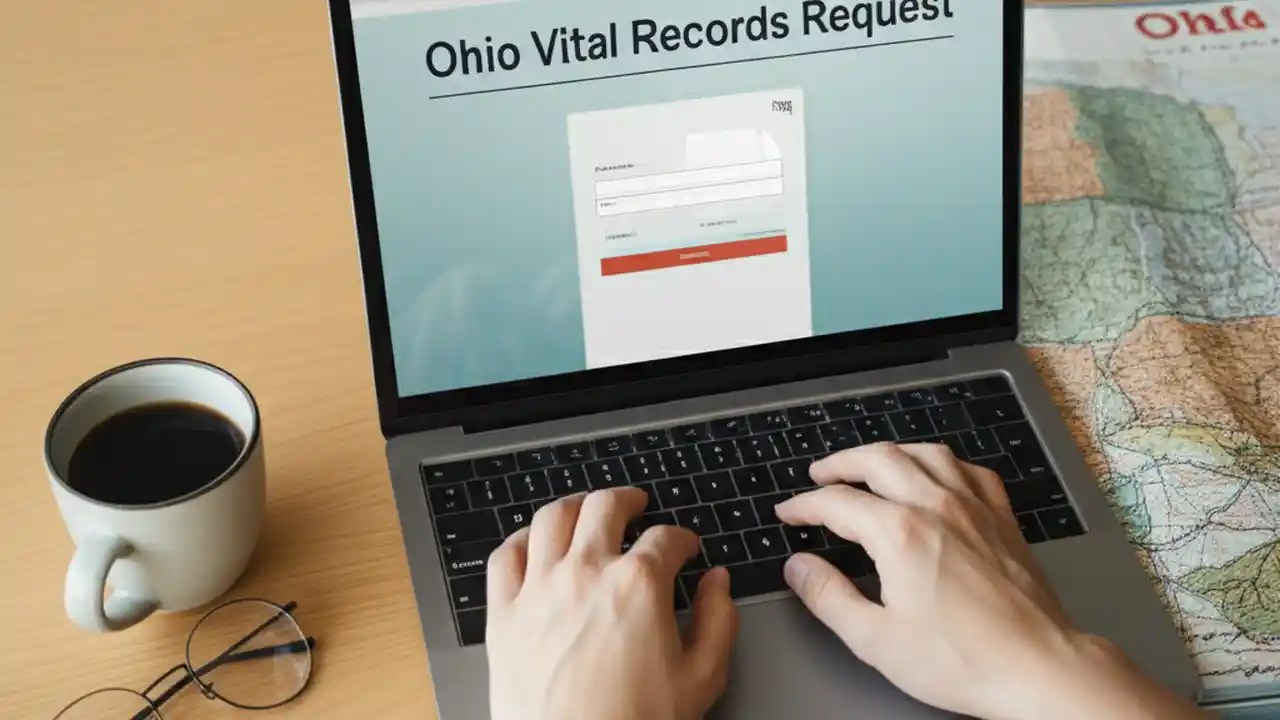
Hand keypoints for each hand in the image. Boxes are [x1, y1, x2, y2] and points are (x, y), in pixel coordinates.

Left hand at [485, 487, 738, 719]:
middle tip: (635, 505)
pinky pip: (504, 556)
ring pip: (551, 518)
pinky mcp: (503, 614)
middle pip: (604, 507)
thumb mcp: (701, 677)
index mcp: (638, 585)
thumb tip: (718, 583)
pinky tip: (531, 543)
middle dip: (627, 501)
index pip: (667, 538)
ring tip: (584, 509)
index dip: (682, 539)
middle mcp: (585, 573)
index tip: (685, 548)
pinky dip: (520, 540)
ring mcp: (538, 589)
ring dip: (574, 506)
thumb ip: (718, 620)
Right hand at [775, 442, 1206, 719]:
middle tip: (820, 475)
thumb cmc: (963, 660)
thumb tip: (800, 568)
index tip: (790, 513)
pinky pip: (971, 471)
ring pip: (926, 454)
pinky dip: (945, 464)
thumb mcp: (876, 640)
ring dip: (890, 452)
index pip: (837, 503)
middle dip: (841, 463)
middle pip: (878, 460)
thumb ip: (829, 597)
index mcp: (900, 534)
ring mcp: (975, 508)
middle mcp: (937, 507)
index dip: (805, 506)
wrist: (1038, 668)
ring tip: (871, 462)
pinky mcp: (1003, 520)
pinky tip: (937, 474)